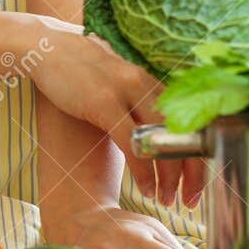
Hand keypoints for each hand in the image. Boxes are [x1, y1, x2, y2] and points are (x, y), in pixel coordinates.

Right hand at [29, 21, 205, 207]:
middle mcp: (147, 86)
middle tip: (190, 201)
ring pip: (163, 139)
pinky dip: (144, 169)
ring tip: (167, 200)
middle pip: (184, 132)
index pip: (191, 123)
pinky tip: (145, 188)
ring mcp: (126, 92)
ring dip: (169, 176)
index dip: (200, 157)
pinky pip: (133, 142)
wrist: (47, 48)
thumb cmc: (81, 74)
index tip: (197, 185)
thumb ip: (138, 108)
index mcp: (153, 85)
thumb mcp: (118, 88)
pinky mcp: (103, 101)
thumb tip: (156, 141)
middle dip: (192, 172)